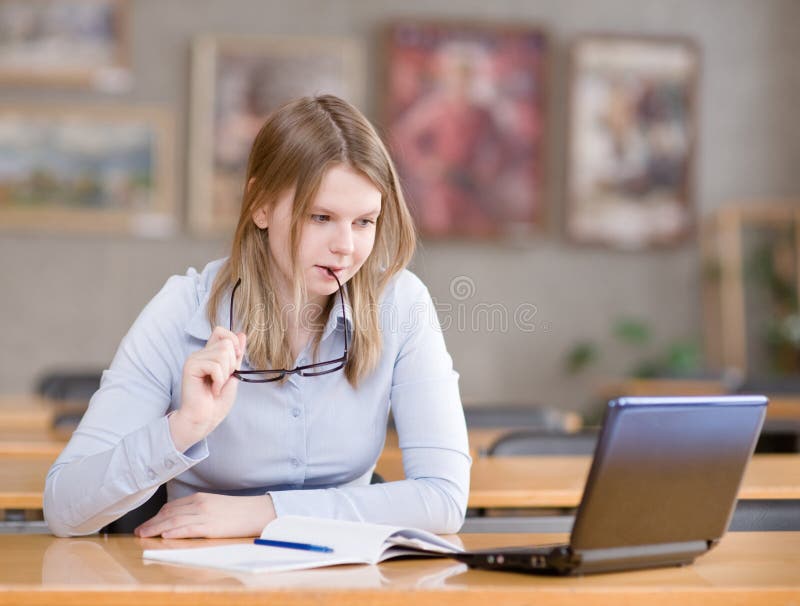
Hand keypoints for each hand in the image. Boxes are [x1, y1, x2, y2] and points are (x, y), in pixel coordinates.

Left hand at [133, 493, 276, 538]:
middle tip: (139, 531)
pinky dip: (175, 532)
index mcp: (200, 498)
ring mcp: (204, 515)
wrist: (257, 511)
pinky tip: (165, 536)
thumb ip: (199, 509)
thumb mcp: (216, 505)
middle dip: (152, 523)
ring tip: (144, 535)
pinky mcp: (211, 526)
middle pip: (169, 513)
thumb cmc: (239, 510)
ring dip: (156, 529)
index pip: (172, 506)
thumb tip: (183, 519)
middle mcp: (199, 504)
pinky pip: (188, 529)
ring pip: (174, 521)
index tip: (147, 523)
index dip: (157, 516)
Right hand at [170, 327, 245, 450]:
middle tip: (222, 380)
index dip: (233, 342)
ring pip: (223, 353)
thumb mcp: (233, 374)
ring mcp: (194, 359)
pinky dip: (219, 380)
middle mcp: (201, 354)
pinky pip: (215, 365)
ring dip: (225, 374)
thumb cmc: (217, 402)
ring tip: (216, 386)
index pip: (221, 331)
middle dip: (232, 364)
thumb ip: (236, 355)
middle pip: (226, 343)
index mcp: (210, 354)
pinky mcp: (190, 366)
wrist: (206, 418)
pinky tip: (212, 389)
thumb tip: (241, 334)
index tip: (236, 358)